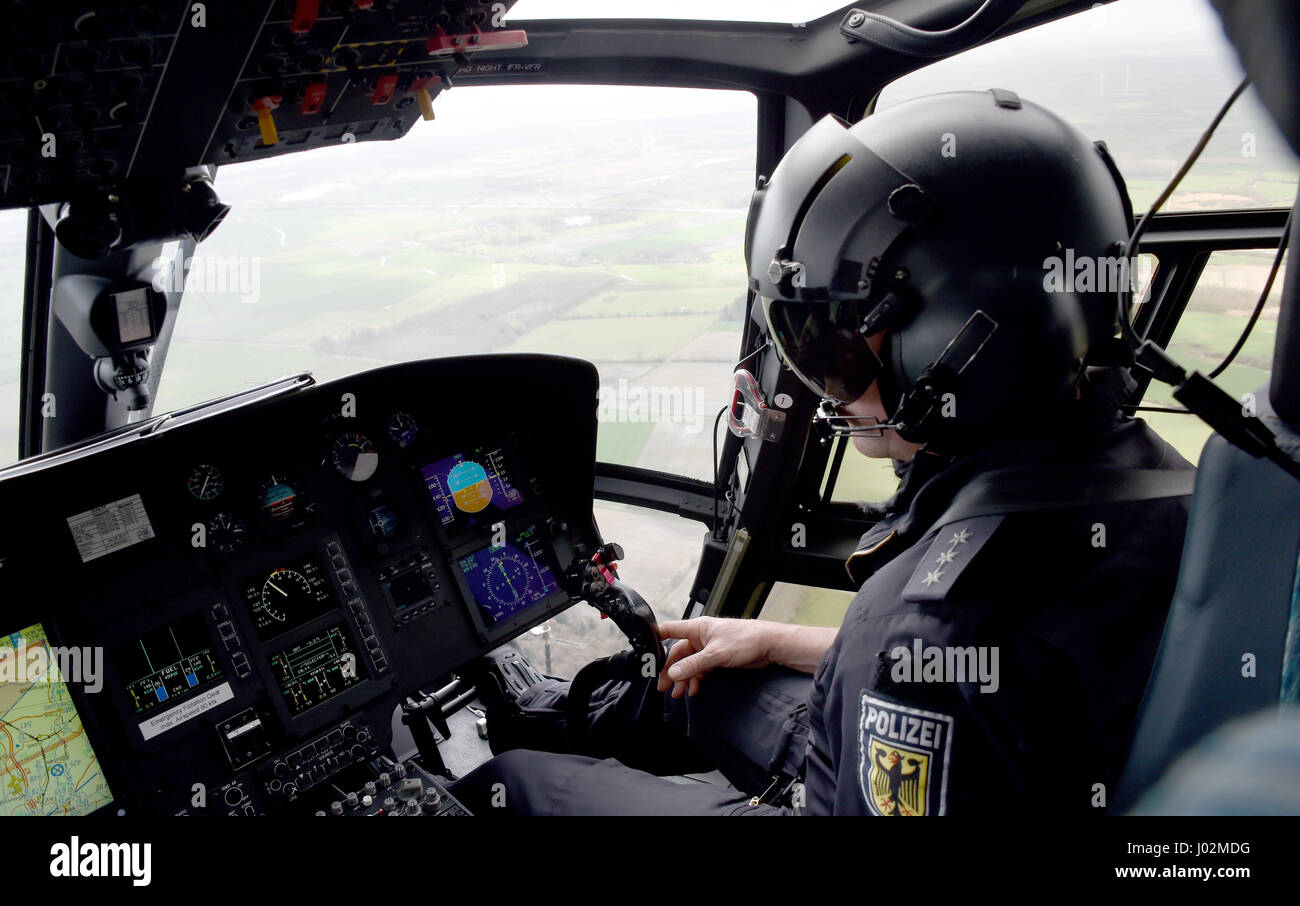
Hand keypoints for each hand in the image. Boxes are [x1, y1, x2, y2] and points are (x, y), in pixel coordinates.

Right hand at [655, 617, 774, 698]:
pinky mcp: (717, 657)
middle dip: (671, 670)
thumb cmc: (745, 640)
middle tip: (664, 686)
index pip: (670, 630)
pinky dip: (696, 678)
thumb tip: (674, 672)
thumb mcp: (716, 654)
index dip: (656, 639)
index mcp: (697, 628)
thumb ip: (694, 664)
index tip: (646, 651)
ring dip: (684, 678)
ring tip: (678, 693)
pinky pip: (701, 668)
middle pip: (678, 653)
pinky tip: (694, 688)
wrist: (768, 645)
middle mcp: (701, 637)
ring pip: (690, 663)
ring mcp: (709, 647)